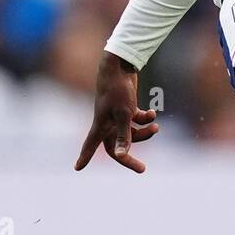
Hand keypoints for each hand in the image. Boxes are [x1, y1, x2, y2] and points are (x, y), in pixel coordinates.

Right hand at [74, 52, 158, 173]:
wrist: (121, 65)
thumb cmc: (118, 90)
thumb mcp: (124, 115)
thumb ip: (124, 136)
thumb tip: (121, 156)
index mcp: (101, 125)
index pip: (91, 146)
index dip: (84, 157)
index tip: (77, 168)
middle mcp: (107, 122)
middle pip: (118, 146)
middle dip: (130, 156)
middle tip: (142, 169)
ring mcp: (117, 115)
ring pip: (132, 133)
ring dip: (145, 132)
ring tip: (156, 126)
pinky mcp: (127, 107)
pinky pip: (138, 119)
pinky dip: (146, 117)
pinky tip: (153, 112)